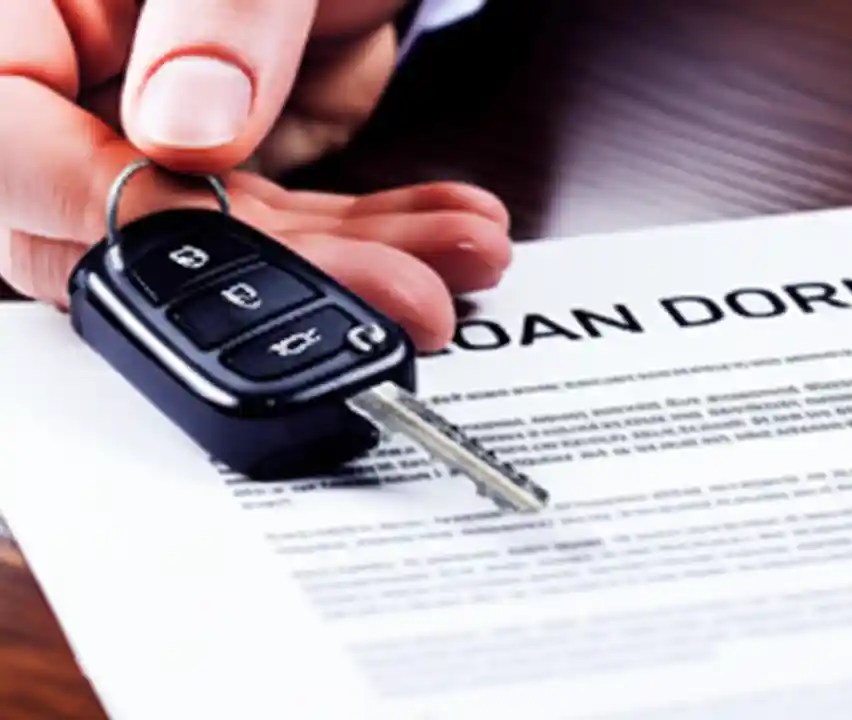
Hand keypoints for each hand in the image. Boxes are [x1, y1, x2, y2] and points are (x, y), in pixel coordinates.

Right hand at [0, 1, 510, 350]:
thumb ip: (217, 19)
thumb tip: (182, 137)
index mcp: (37, 15)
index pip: (12, 137)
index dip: (99, 201)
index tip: (208, 225)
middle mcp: (86, 84)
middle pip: (123, 224)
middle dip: (270, 268)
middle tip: (391, 285)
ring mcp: (164, 134)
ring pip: (230, 246)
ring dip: (353, 262)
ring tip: (458, 252)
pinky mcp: (244, 162)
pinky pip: (296, 227)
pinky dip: (379, 235)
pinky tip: (455, 231)